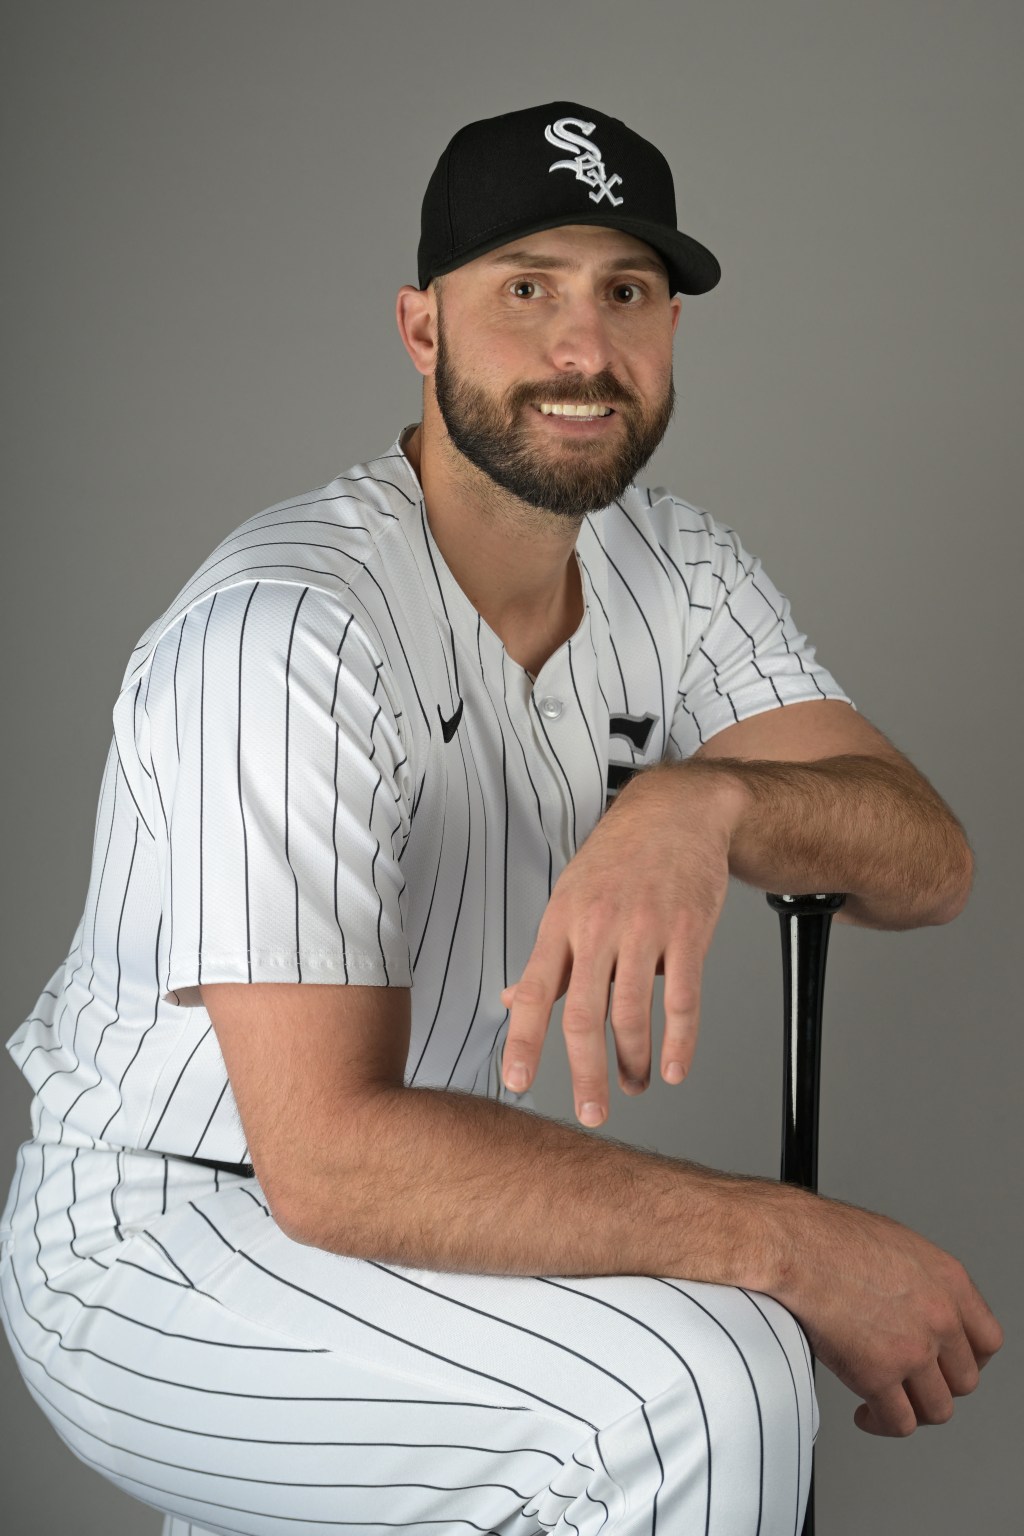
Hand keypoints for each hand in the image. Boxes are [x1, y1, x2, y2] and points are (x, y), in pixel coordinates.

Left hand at [500, 766, 738, 1126]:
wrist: (677, 811)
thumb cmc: (618, 856)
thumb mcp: (569, 897)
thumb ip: (547, 957)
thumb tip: (511, 1002)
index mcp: (561, 922)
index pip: (533, 992)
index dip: (523, 1042)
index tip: (518, 1083)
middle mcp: (598, 927)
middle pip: (584, 1016)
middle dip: (585, 1075)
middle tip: (591, 1112)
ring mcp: (645, 929)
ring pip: (633, 1014)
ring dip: (634, 1062)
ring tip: (635, 1085)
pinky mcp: (688, 931)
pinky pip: (684, 999)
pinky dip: (680, 1042)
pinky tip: (675, 1066)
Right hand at [774, 1188, 1004, 1436]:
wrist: (794, 1246)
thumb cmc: (827, 1236)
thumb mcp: (895, 1244)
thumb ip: (920, 1281)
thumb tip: (914, 1304)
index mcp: (949, 1280)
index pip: (988, 1340)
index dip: (970, 1359)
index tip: (950, 1365)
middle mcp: (940, 1317)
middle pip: (965, 1380)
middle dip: (938, 1386)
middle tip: (913, 1383)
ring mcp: (912, 1349)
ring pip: (937, 1409)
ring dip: (913, 1410)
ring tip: (889, 1403)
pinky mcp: (878, 1375)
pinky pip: (898, 1422)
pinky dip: (882, 1425)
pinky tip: (867, 1413)